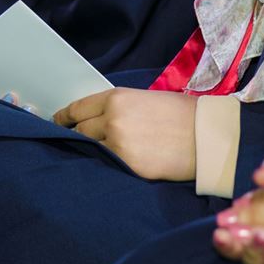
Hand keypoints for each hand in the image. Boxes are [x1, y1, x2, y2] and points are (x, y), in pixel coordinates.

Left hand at [53, 87, 197, 181]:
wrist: (206, 135)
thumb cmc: (182, 114)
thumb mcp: (147, 100)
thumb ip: (121, 108)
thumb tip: (101, 119)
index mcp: (118, 98)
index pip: (78, 109)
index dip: (64, 117)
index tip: (57, 122)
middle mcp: (112, 119)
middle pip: (81, 130)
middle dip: (78, 135)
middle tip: (76, 141)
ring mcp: (118, 144)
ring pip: (92, 149)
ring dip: (94, 151)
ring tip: (100, 153)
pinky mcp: (127, 165)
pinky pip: (108, 164)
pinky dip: (108, 163)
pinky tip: (113, 163)